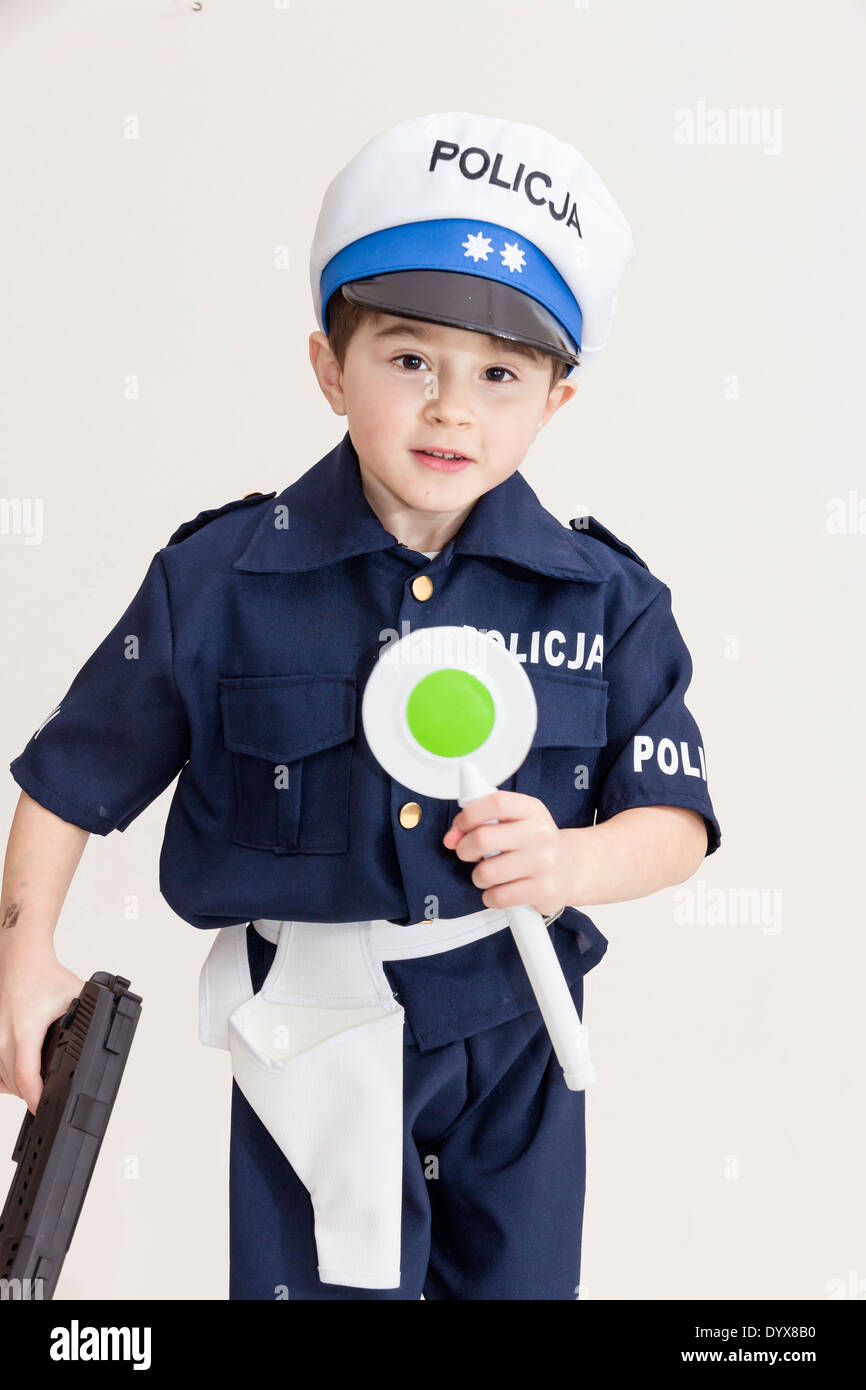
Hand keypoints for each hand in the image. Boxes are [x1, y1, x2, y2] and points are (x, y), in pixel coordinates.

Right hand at [0, 932, 84, 1114]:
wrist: (20, 958)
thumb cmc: (45, 975)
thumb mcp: (77, 995)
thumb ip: (92, 1016)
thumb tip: (110, 1032)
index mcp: (26, 1029)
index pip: (26, 1075)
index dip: (35, 1097)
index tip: (44, 1108)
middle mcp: (3, 1034)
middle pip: (12, 1082)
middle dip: (30, 1094)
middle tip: (48, 1097)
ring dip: (16, 1086)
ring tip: (34, 1087)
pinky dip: (1, 1076)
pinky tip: (13, 1078)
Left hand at [442, 790, 567, 917]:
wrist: (572, 868)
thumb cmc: (534, 844)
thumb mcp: (515, 821)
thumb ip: (481, 821)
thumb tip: (451, 838)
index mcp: (532, 810)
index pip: (495, 803)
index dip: (468, 815)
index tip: (461, 827)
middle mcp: (540, 834)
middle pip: (482, 838)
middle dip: (465, 849)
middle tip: (470, 854)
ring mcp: (544, 863)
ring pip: (486, 872)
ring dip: (479, 877)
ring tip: (490, 874)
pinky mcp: (543, 890)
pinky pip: (498, 897)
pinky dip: (491, 897)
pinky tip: (500, 890)